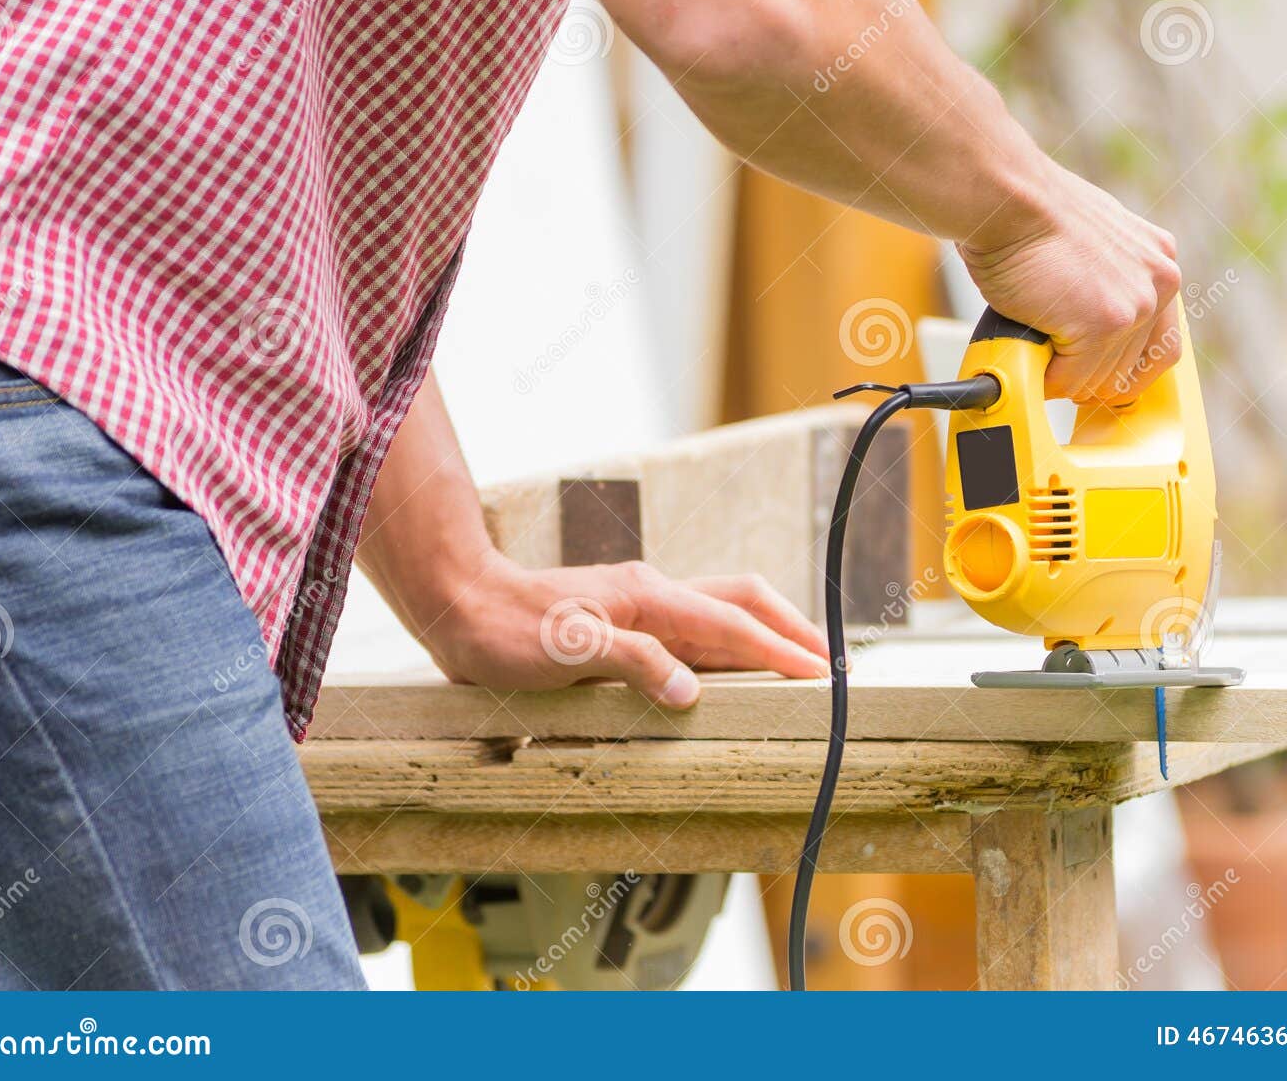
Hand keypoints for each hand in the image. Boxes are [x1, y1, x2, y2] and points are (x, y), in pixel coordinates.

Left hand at [422, 552, 829, 708]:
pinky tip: (730, 672)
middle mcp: (652, 595)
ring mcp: (639, 607)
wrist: (458, 603)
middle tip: (828, 663)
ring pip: (720, 613)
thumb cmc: (503, 628)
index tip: (820, 675)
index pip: (731, 624)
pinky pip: (693, 631)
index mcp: (647, 597)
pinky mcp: (624, 622)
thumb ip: (632, 664)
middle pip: (742, 600)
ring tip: (797, 665)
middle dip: (789, 627)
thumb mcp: (565, 650)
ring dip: (763, 635)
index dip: (779, 650)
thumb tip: (691, 692)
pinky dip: (727, 648)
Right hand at [959, 157, 1182, 404]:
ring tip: (1035, 340)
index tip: (1096, 375)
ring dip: (1062, 373)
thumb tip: (1085, 313)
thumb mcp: (1088, 244)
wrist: (1007, 199)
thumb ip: (1104, 281)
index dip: (1120, 367)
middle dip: (1085, 373)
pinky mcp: (1104, 325)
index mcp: (1159, 262)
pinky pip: (1071, 380)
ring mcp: (1136, 306)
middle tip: (1052, 360)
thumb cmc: (1028, 215)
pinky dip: (1043, 374)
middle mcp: (1159, 282)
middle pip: (1129, 371)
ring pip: (1098, 380)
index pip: (1159, 346)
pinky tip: (1028, 344)